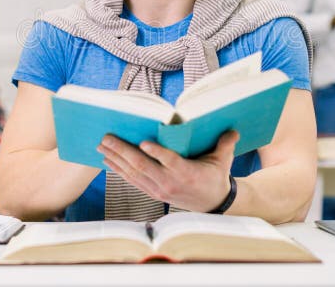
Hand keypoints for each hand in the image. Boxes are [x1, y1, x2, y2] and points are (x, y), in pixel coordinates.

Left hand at [97, 130, 238, 212]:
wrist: (211, 204)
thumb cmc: (215, 177)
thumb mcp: (223, 161)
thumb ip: (225, 144)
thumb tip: (233, 130)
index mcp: (186, 173)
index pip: (170, 161)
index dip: (156, 152)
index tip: (143, 142)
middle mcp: (169, 182)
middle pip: (143, 166)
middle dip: (122, 151)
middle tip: (107, 138)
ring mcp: (159, 189)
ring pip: (133, 173)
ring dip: (115, 159)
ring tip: (101, 146)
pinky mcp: (153, 193)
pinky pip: (132, 180)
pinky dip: (119, 170)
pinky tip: (108, 161)